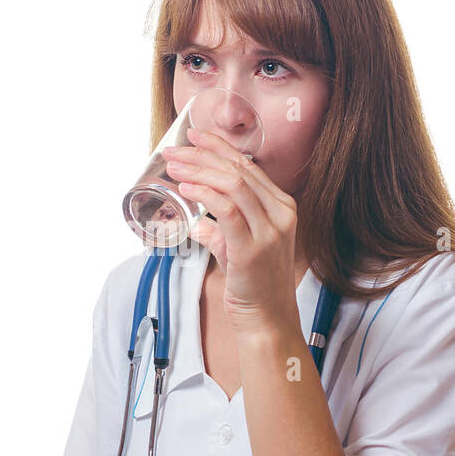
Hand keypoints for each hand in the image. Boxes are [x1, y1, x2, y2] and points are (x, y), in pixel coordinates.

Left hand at [164, 130, 300, 336]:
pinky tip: (186, 189)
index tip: (194, 136)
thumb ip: (221, 230)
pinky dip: (204, 194)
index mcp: (281, 206)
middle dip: (201, 155)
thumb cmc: (253, 284)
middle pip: (238, 170)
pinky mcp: (253, 249)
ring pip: (232, 184)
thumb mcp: (238, 248)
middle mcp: (281, 213)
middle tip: (173, 152)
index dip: (219, 147)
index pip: (248, 166)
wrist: (267, 319)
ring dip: (198, 171)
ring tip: (174, 167)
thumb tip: (197, 223)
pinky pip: (227, 210)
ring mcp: (270, 231)